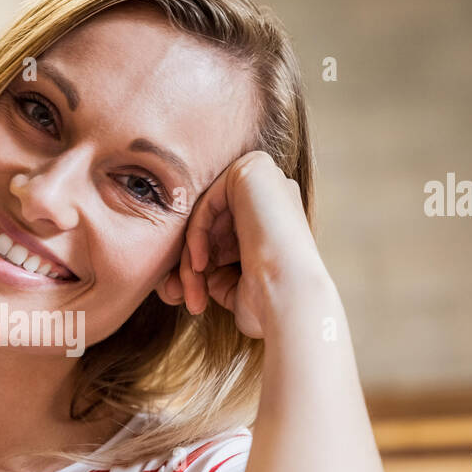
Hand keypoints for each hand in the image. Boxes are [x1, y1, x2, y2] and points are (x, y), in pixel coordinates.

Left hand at [157, 151, 326, 337]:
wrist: (289, 299)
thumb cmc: (266, 303)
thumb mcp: (231, 284)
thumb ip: (211, 267)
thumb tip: (188, 269)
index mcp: (274, 219)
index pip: (220, 236)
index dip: (201, 267)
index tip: (193, 300)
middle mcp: (273, 194)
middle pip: (210, 225)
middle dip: (190, 265)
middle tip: (181, 298)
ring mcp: (266, 179)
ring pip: (205, 216)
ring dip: (190, 259)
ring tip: (192, 294)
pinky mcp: (254, 169)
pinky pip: (206, 203)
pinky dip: (195, 236)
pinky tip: (198, 266)